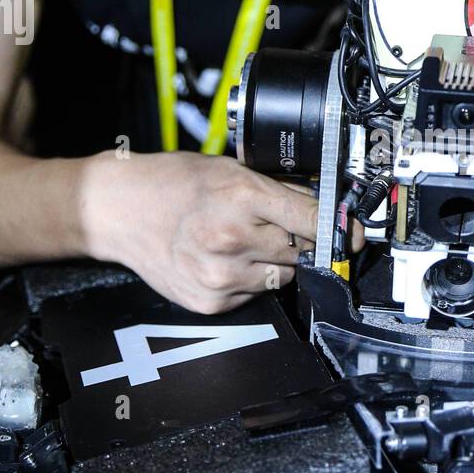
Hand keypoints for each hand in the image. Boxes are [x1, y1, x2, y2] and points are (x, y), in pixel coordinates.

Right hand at [85, 150, 319, 313]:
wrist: (120, 211)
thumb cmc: (173, 184)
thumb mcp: (231, 170)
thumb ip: (279, 190)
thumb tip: (325, 206)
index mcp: (242, 197)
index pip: (313, 219)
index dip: (338, 226)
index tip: (354, 233)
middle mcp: (233, 239)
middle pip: (303, 251)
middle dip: (296, 240)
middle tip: (270, 227)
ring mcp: (221, 276)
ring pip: (283, 276)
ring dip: (274, 261)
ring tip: (241, 241)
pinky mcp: (212, 302)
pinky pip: (255, 294)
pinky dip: (249, 279)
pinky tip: (224, 259)